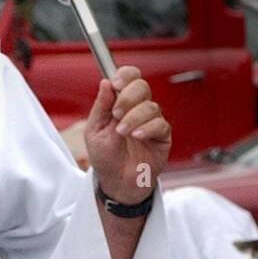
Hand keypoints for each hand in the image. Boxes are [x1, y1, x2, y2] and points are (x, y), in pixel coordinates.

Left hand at [84, 65, 170, 204]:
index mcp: (121, 102)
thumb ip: (101, 106)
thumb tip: (105, 82)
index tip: (116, 84)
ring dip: (134, 117)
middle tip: (117, 114)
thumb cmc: (105, 157)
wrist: (116, 182)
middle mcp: (138, 108)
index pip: (129, 77)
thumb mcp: (94, 131)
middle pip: (142, 86)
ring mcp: (151, 121)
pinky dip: (147, 128)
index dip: (125, 76)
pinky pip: (160, 124)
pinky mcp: (162, 137)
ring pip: (150, 106)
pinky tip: (137, 137)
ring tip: (123, 132)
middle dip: (128, 98)